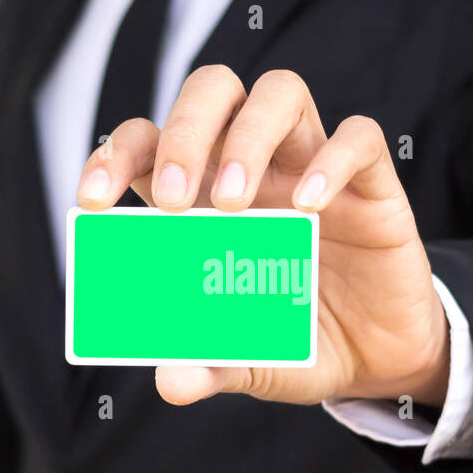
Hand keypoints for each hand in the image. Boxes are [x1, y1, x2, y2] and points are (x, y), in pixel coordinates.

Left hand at [75, 65, 449, 408]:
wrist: (379, 360)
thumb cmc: (300, 342)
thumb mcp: (252, 361)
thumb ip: (211, 366)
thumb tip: (170, 381)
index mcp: (205, 197)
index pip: (149, 140)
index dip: (114, 155)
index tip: (93, 200)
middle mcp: (256, 166)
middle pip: (213, 91)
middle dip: (184, 131)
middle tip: (176, 199)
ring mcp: (314, 167)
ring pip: (281, 92)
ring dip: (248, 136)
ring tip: (233, 202)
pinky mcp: (372, 184)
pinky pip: (360, 137)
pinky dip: (332, 160)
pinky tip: (310, 207)